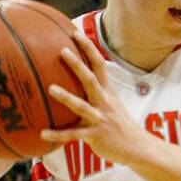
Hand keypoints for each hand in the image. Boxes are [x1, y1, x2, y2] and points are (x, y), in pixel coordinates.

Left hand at [41, 31, 145, 166]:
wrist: (138, 147)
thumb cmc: (120, 125)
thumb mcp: (112, 104)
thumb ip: (98, 92)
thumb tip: (81, 81)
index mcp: (107, 92)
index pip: (99, 64)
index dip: (88, 48)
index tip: (75, 33)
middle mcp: (104, 102)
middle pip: (90, 79)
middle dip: (77, 65)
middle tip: (62, 50)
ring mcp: (100, 118)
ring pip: (81, 106)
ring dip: (66, 97)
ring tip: (51, 88)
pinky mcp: (96, 135)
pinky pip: (74, 135)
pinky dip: (58, 135)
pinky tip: (43, 134)